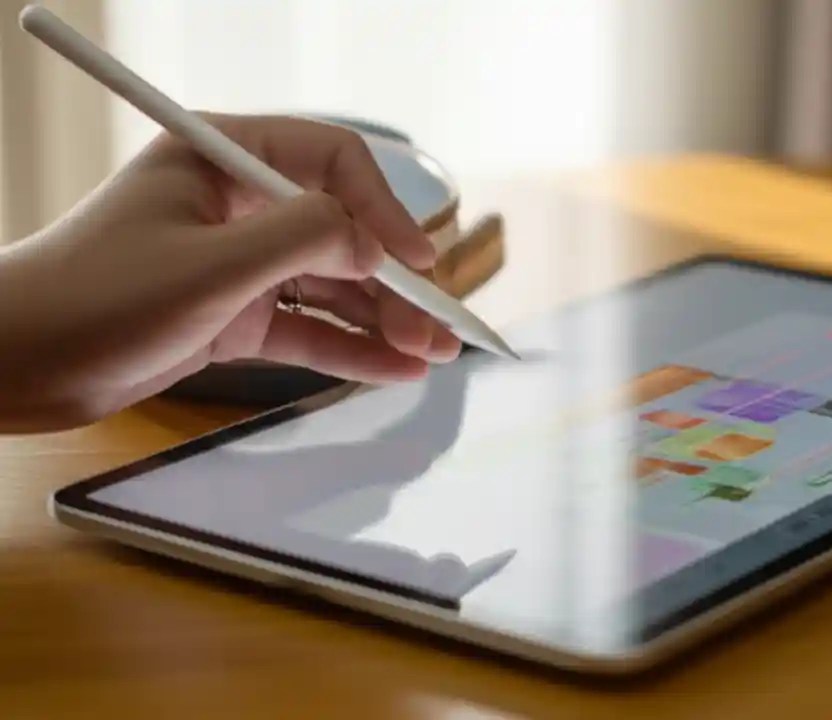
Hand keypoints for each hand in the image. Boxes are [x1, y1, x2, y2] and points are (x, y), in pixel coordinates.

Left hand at [0, 114, 458, 432]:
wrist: (19, 367)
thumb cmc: (92, 300)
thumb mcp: (210, 267)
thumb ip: (302, 241)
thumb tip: (378, 245)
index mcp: (222, 160)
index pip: (331, 163)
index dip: (385, 208)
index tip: (418, 261)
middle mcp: (238, 206)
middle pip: (343, 232)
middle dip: (395, 282)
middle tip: (440, 326)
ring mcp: (238, 263)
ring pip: (332, 285)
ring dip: (384, 320)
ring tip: (434, 355)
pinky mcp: (234, 315)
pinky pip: (308, 326)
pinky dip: (351, 347)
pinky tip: (394, 368)